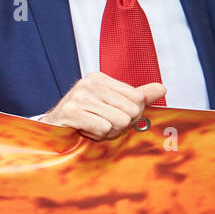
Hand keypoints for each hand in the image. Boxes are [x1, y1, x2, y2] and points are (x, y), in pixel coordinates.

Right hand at [42, 72, 166, 139]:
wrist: (52, 129)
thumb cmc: (84, 117)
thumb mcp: (111, 103)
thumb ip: (137, 96)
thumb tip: (162, 88)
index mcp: (100, 78)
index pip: (138, 98)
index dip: (131, 115)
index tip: (113, 115)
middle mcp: (89, 83)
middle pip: (131, 111)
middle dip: (120, 125)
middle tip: (102, 124)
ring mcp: (79, 97)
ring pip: (118, 122)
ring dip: (108, 132)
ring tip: (93, 127)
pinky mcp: (71, 112)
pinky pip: (102, 129)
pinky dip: (96, 135)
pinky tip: (84, 130)